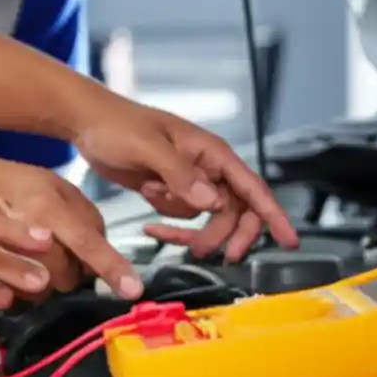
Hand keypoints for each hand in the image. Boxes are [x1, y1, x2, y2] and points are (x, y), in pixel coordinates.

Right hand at [0, 154, 138, 297]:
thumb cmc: (14, 183)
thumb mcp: (56, 185)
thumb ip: (86, 216)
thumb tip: (102, 251)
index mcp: (49, 208)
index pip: (87, 243)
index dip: (111, 268)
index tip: (132, 289)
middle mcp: (28, 233)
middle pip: (66, 278)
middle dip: (70, 274)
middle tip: (62, 257)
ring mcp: (5, 256)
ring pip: (42, 291)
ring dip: (47, 283)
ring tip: (37, 261)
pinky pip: (17, 296)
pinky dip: (23, 288)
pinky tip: (19, 269)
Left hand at [71, 95, 298, 261]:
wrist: (87, 124)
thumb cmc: (117, 125)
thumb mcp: (147, 147)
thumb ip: (180, 174)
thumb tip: (212, 201)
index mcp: (210, 152)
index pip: (252, 185)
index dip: (273, 214)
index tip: (289, 239)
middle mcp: (206, 167)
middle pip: (235, 209)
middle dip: (226, 233)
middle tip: (211, 253)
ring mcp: (189, 180)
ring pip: (209, 218)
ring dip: (190, 230)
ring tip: (161, 231)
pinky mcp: (170, 191)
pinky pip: (183, 217)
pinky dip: (169, 225)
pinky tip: (148, 226)